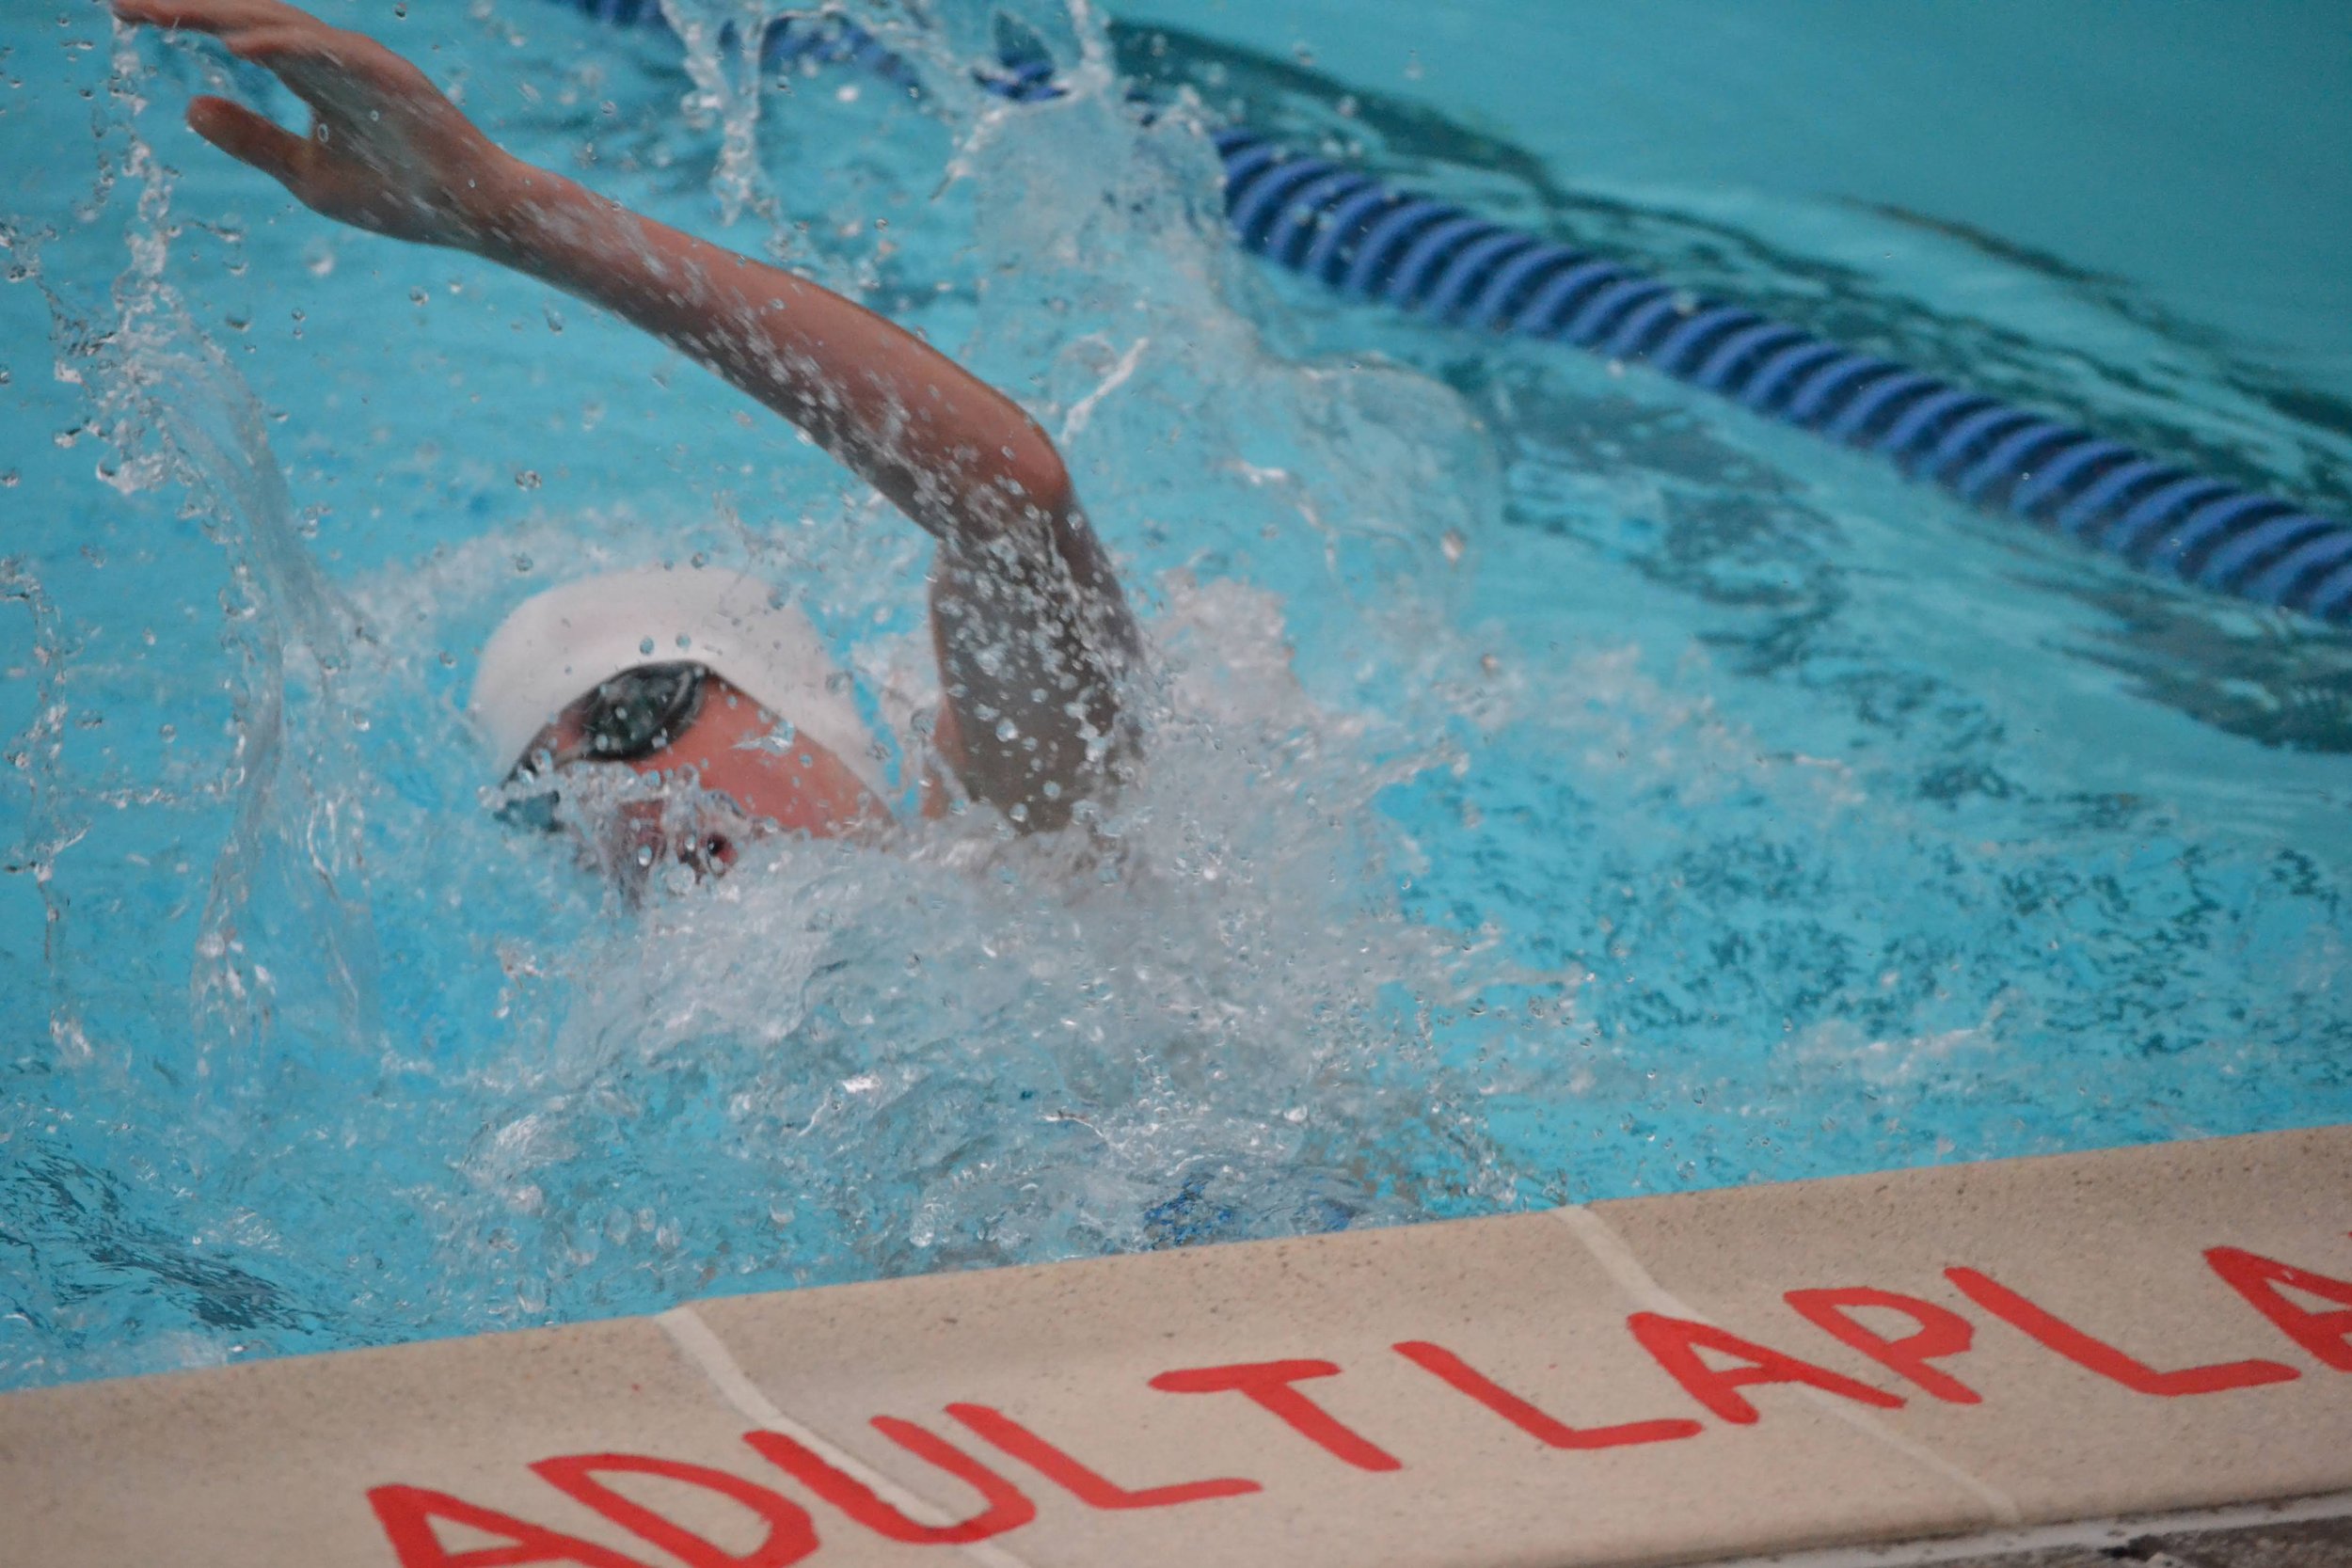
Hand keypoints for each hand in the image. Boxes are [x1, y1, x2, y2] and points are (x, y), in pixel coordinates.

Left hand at [114, 0, 519, 250]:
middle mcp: (334, 58)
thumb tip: (188, 106)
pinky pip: (326, 56)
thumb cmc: (401, 197)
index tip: (123, 13)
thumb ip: (252, 139)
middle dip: (184, 6)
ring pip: (279, 25)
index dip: (182, 19)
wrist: (473, 214)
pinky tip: (234, 47)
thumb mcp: (307, 173)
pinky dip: (281, 48)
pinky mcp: (390, 79)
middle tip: (120, 1)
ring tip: (163, 10)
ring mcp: (362, 64)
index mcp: (315, 75)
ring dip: (219, 15)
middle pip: (247, 17)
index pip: (237, 34)